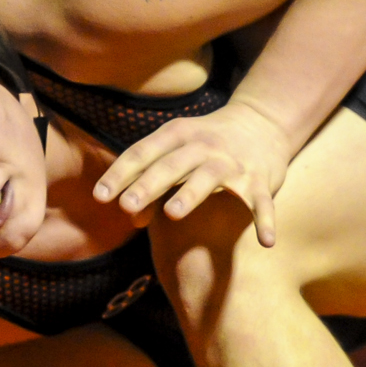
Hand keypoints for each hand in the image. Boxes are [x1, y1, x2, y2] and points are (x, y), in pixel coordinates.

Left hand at [90, 99, 290, 247]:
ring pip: (209, 177)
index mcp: (177, 135)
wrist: (262, 123)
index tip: (100, 195)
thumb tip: (130, 217)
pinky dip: (265, 221)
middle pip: (171, 165)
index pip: (143, 152)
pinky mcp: (259, 181)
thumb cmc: (204, 145)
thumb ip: (150, 180)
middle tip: (126, 204)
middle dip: (148, 184)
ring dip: (190, 194)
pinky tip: (265, 243)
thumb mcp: (175, 152)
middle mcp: (204, 146)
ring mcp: (233, 163)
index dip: (121, 173)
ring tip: (172, 213)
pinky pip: (261, 203)